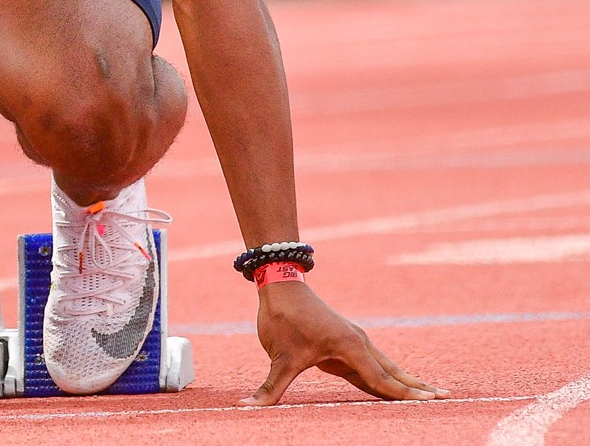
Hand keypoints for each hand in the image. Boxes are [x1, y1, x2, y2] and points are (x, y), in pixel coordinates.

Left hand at [242, 282, 449, 405]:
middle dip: (418, 387)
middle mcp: (359, 343)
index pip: (381, 379)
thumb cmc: (282, 319)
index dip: (403, 395)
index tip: (430, 403)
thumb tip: (246, 407)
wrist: (281, 285)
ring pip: (386, 367)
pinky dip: (389, 375)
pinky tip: (398, 384)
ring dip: (408, 381)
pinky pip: (373, 364)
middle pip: (394, 372)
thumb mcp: (277, 357)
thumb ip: (269, 388)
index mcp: (349, 347)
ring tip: (432, 393)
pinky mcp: (347, 342)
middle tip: (446, 398)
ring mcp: (355, 341)